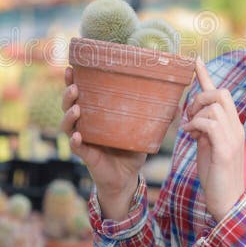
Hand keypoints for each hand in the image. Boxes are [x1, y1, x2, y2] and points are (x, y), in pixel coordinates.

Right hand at [61, 66, 146, 220]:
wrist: (127, 178)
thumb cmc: (131, 150)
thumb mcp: (144, 131)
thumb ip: (158, 119)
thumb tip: (178, 104)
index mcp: (95, 113)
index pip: (80, 93)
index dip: (72, 80)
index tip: (71, 68)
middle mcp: (85, 124)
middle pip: (68, 105)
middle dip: (68, 94)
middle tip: (74, 85)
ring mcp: (84, 140)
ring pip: (67, 125)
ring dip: (69, 115)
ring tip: (77, 108)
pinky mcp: (86, 156)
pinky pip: (76, 147)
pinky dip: (75, 141)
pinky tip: (77, 136)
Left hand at [184, 57, 244, 220]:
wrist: (227, 202)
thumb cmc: (216, 175)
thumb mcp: (208, 147)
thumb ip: (204, 130)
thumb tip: (192, 119)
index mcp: (232, 125)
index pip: (220, 94)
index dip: (206, 76)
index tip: (194, 60)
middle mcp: (235, 127)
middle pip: (220, 93)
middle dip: (200, 97)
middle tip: (188, 116)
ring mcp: (232, 137)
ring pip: (214, 107)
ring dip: (196, 113)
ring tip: (189, 129)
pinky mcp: (225, 149)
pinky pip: (209, 124)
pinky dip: (196, 125)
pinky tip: (190, 135)